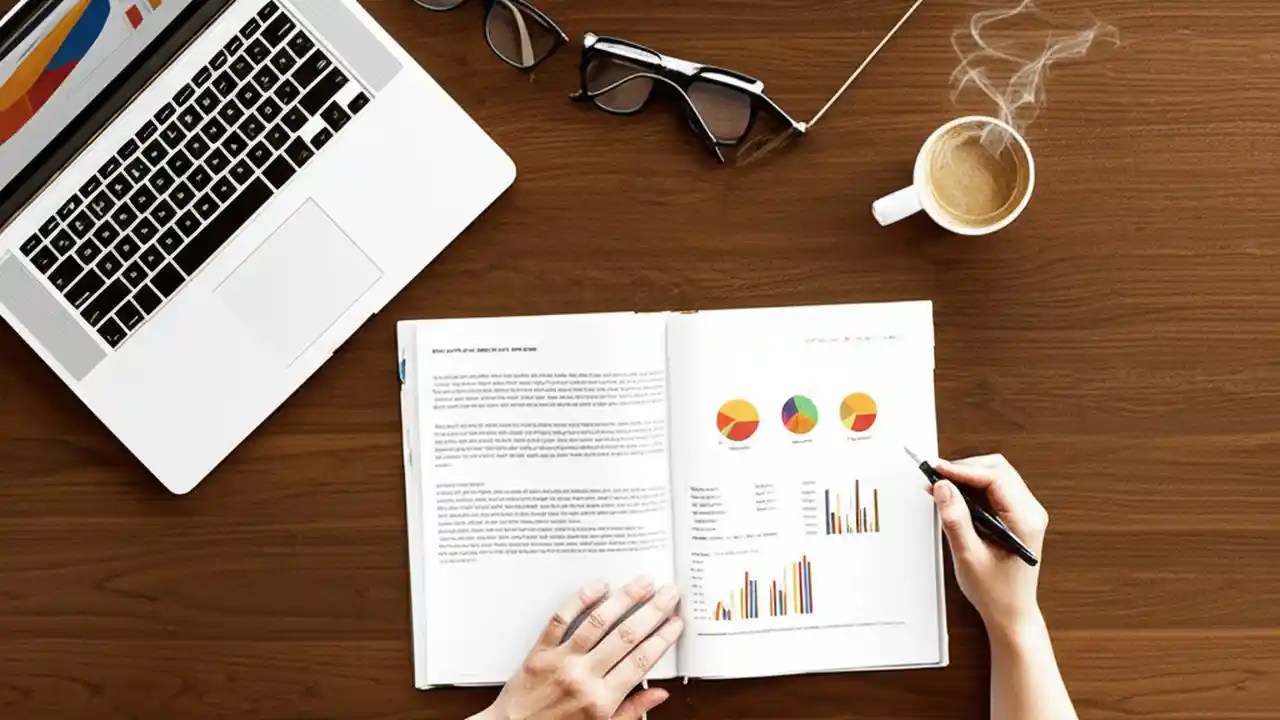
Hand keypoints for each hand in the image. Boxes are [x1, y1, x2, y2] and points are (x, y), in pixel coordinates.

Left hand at [472, 576, 683, 719]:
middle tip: (669, 593)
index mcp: (601, 701)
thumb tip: (660, 693)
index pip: (641, 662)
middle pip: (626, 636)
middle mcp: (583, 677)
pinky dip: (581, 599)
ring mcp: (561, 660)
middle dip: (652, 611)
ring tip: (642, 583)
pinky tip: (599, 586)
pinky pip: (562, 618)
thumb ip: (631, 711)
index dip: (662, 639)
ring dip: (624, 598)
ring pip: (598, 621)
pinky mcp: (540, 650)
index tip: (676, 622)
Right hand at [929, 454, 1048, 638]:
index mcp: (1025, 520)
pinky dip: (972, 487)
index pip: (995, 477)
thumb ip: (955, 520)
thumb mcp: (969, 556)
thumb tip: (944, 489)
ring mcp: (1025, 512)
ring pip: (995, 475)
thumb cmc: (997, 591)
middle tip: (935, 476)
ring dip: (967, 476)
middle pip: (997, 469)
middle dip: (964, 468)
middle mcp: (1031, 512)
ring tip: (940, 486)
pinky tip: (954, 496)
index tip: (938, 470)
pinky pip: (994, 489)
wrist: (1011, 611)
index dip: (963, 469)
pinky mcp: (1016, 515)